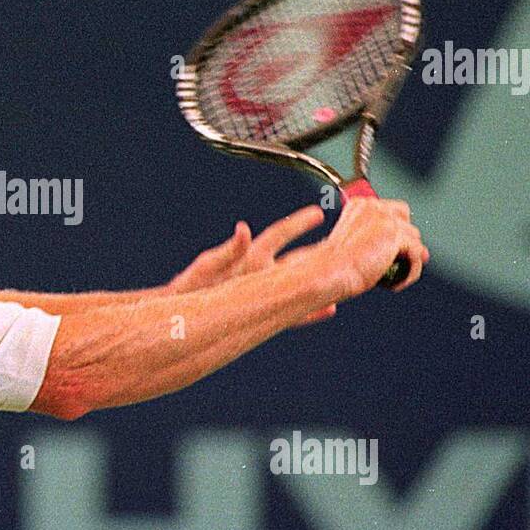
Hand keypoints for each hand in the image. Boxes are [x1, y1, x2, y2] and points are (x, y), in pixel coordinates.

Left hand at [167, 207, 340, 324]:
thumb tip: (244, 230)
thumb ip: (228, 250)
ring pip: (299, 284)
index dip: (297, 224)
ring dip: (320, 280)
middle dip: (319, 249)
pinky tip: (328, 308)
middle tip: (347, 241)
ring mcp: (263, 291)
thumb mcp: (209, 266)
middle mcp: (260, 272)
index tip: (318, 213)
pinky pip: (291, 311)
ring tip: (346, 276)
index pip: (278, 235)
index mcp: (249, 257)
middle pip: (297, 258)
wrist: (182, 316)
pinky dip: (309, 311)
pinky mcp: (261, 311)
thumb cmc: (190, 288)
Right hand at [316, 197, 428, 299]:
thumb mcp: (359, 246)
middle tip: (401, 265)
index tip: (392, 252)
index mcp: (360, 205)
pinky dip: (410, 273)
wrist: (329, 273)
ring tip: (394, 278)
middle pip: (407, 222)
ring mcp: (385, 219)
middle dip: (407, 243)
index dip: (397, 231)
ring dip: (409, 261)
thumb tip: (422, 252)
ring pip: (415, 240)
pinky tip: (395, 285)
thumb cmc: (336, 266)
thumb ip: (384, 242)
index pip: (393, 211)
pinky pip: (416, 255)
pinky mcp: (394, 235)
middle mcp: (374, 207)